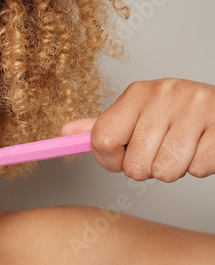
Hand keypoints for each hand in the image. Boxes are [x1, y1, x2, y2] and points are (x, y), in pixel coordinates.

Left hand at [60, 78, 214, 181]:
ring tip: (185, 147)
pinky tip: (204, 145)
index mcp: (137, 93)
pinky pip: (198, 169)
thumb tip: (65, 133)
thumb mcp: (139, 114)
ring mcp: (196, 107)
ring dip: (176, 169)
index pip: (101, 141)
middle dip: (148, 168)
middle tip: (164, 149)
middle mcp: (164, 94)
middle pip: (134, 166)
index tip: (125, 155)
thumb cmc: (179, 117)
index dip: (111, 160)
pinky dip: (201, 166)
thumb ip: (104, 126)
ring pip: (166, 171)